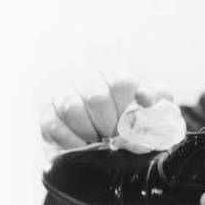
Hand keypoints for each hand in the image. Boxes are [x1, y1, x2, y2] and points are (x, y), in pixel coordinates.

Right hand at [40, 74, 174, 149]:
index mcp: (111, 61)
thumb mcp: (156, 106)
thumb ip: (159, 99)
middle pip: (96, 97)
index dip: (128, 110)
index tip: (133, 126)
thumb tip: (144, 96)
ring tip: (101, 139)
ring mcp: (60, 88)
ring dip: (92, 132)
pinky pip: (55, 126)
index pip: (120, 82)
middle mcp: (82, 68)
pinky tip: (85, 144)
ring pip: (72, 109)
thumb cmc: (137, 119)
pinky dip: (74, 141)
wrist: (112, 141)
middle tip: (116, 137)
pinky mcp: (46, 111)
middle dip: (110, 125)